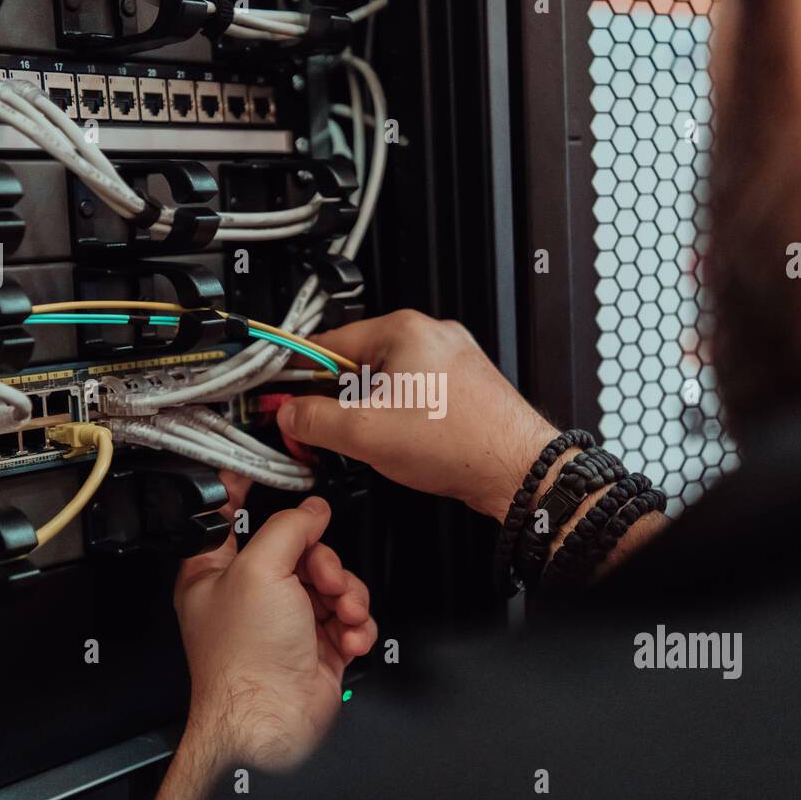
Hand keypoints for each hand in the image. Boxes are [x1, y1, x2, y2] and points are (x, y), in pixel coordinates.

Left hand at [174, 488, 375, 771]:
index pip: (229, 516)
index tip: (269, 469)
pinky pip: (349, 617)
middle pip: (300, 549)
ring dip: (346, 595)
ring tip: (339, 614)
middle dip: (324, 563)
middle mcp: (250, 596)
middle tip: (321, 578)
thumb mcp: (261, 571)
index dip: (247, 490)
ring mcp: (287, 621)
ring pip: (331, 581)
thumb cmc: (244, 662)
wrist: (274, 723)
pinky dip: (355, 626)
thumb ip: (289, 528)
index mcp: (216, 573)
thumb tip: (312, 509)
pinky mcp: (318, 645)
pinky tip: (347, 638)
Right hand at [278, 310, 557, 520]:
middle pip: (357, 362)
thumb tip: (290, 414)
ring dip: (369, 408)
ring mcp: (451, 359)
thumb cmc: (462, 443)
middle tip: (327, 428)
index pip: (328, 343)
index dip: (299, 374)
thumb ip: (314, 420)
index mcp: (404, 330)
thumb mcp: (365, 433)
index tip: (283, 392)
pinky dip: (398, 415)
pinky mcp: (463, 385)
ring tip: (375, 438)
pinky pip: (414, 393)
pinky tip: (402, 440)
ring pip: (386, 380)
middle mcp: (431, 335)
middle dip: (337, 397)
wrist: (517, 470)